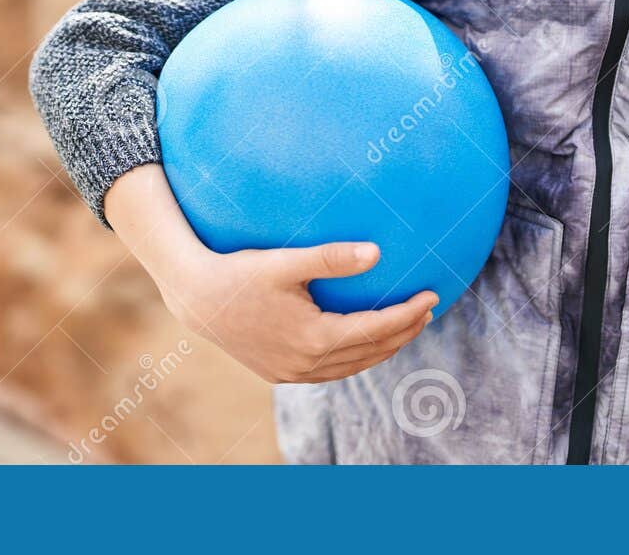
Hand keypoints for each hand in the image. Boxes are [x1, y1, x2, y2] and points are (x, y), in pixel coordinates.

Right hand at [101, 163, 438, 384]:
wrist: (196, 298)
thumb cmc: (240, 273)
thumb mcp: (285, 262)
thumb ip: (331, 257)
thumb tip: (377, 253)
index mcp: (315, 339)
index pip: (377, 329)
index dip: (408, 314)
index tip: (432, 296)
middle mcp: (307, 364)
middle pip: (371, 352)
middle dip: (403, 332)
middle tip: (427, 310)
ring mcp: (293, 373)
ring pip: (352, 366)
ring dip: (382, 347)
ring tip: (404, 325)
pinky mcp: (280, 374)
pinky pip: (330, 370)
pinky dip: (354, 357)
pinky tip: (361, 339)